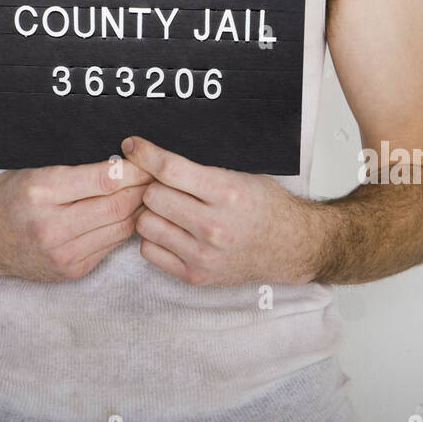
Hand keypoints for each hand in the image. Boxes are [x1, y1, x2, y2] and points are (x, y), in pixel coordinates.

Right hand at [0, 156, 153, 281]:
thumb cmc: (7, 198)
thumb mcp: (37, 171)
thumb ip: (79, 171)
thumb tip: (125, 165)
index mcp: (41, 192)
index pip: (105, 180)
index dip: (134, 169)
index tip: (147, 160)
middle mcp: (52, 227)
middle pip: (118, 206)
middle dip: (143, 188)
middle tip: (157, 176)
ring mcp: (63, 254)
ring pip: (120, 228)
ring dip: (138, 210)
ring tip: (148, 194)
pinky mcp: (71, 270)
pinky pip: (110, 246)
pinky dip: (123, 228)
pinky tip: (127, 215)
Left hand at [120, 135, 317, 286]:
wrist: (289, 246)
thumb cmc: (265, 207)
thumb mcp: (239, 176)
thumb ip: (199, 170)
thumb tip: (151, 156)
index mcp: (227, 193)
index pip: (170, 169)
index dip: (145, 154)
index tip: (132, 146)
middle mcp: (214, 226)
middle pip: (152, 196)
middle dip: (152, 185)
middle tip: (162, 184)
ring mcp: (203, 254)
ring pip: (146, 224)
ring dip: (151, 212)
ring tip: (168, 209)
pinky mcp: (195, 275)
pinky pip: (149, 251)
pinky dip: (154, 238)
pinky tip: (170, 230)